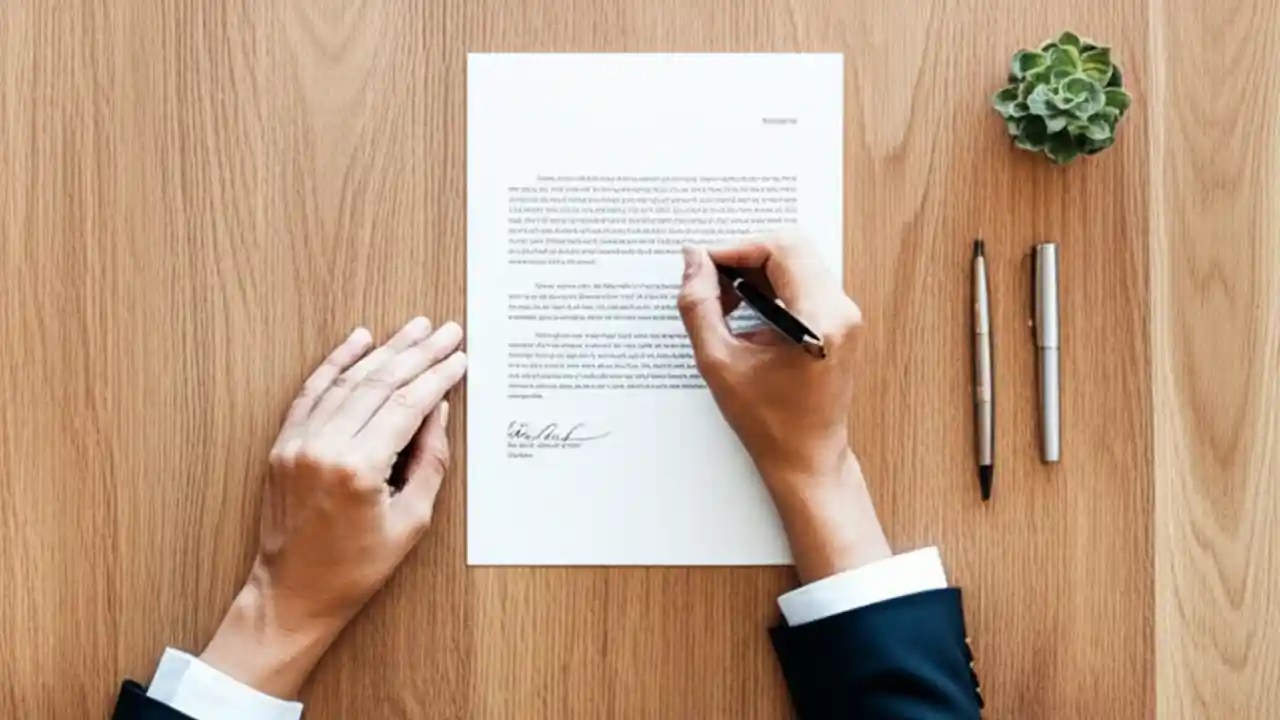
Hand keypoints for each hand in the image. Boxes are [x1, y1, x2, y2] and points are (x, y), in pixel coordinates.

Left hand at [199, 317, 467, 697]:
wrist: (292, 593)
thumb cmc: (355, 568)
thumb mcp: (411, 521)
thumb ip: (429, 461)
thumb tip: (437, 411)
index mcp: (358, 468)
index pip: (407, 405)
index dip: (438, 377)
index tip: (460, 358)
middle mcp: (324, 447)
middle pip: (379, 384)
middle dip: (418, 353)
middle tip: (445, 331)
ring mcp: (298, 442)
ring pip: (347, 381)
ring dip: (383, 350)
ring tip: (412, 328)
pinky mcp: (283, 444)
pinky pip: (312, 392)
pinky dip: (336, 363)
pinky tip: (359, 340)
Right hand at [677, 236, 889, 582]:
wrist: (807, 459)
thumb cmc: (769, 423)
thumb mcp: (720, 363)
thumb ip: (700, 306)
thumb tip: (693, 262)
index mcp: (820, 318)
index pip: (780, 248)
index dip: (735, 247)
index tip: (703, 263)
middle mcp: (841, 310)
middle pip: (790, 248)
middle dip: (744, 257)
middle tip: (710, 281)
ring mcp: (844, 315)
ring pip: (796, 262)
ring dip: (755, 272)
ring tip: (724, 302)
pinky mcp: (839, 322)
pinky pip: (802, 282)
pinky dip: (769, 287)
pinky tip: (743, 312)